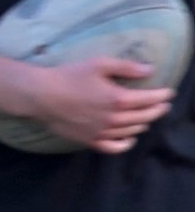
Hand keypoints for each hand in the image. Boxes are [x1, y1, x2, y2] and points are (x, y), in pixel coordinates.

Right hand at [30, 57, 173, 153]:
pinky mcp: (91, 140)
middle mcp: (115, 119)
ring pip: (133, 130)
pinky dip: (127, 143)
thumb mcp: (97, 64)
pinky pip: (116, 147)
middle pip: (145, 116)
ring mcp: (104, 132)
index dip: (162, 95)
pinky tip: (130, 137)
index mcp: (119, 99)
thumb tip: (150, 69)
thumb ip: (126, 67)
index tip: (170, 92)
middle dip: (158, 109)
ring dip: (144, 122)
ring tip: (148, 116)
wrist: (41, 95)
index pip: (149, 99)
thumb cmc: (68, 76)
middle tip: (163, 104)